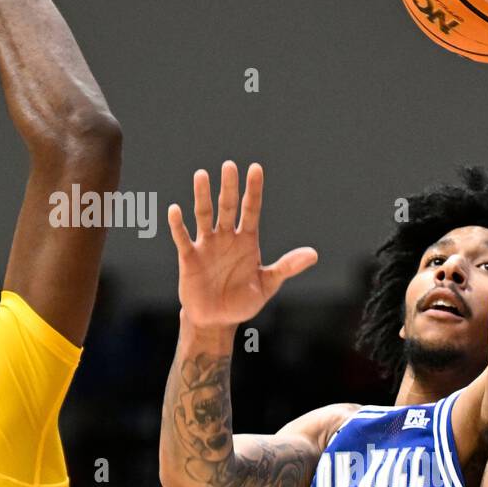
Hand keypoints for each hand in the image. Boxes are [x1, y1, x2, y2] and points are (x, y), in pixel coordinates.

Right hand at [167, 162, 317, 328]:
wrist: (216, 321)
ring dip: (202, 196)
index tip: (255, 169)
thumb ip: (286, 267)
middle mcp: (226, 237)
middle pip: (227, 206)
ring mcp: (207, 245)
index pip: (251, 209)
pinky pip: (182, 238)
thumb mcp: (267, 285)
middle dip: (228, 187)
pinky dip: (177, 225)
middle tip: (229, 166)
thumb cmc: (242, 302)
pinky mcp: (189, 257)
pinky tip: (174, 209)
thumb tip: (313, 255)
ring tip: (201, 175)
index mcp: (247, 240)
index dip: (253, 190)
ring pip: (204, 215)